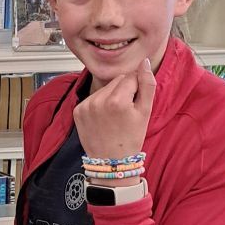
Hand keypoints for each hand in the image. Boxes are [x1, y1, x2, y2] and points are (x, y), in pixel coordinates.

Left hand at [73, 57, 154, 181]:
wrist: (111, 161)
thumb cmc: (130, 138)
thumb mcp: (146, 111)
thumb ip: (147, 84)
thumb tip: (144, 62)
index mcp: (116, 100)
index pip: (130, 77)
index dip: (136, 89)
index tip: (135, 105)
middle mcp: (98, 100)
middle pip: (117, 80)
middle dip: (124, 91)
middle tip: (125, 112)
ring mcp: (85, 106)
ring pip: (104, 88)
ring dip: (111, 96)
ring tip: (114, 116)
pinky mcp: (77, 111)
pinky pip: (93, 97)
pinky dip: (99, 104)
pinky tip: (103, 118)